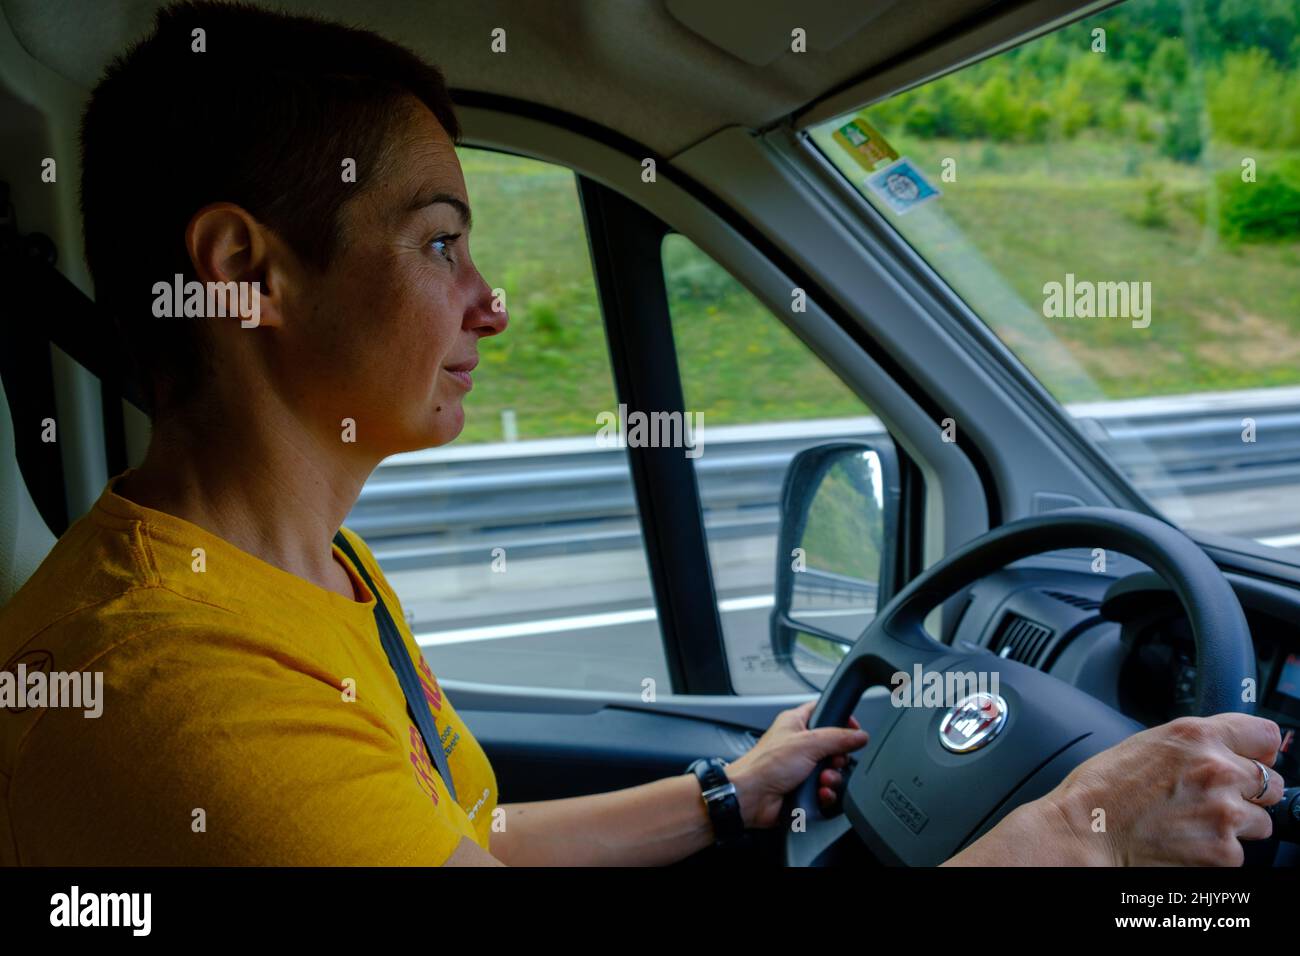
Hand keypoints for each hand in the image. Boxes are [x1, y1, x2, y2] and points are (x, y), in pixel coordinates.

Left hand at [724, 700, 868, 829]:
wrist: (750, 798)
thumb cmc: (765, 765)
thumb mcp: (807, 743)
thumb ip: (837, 738)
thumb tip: (860, 736)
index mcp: (795, 723)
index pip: (824, 711)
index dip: (841, 718)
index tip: (854, 729)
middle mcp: (798, 744)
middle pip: (833, 746)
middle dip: (838, 757)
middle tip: (832, 761)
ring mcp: (801, 767)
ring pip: (831, 770)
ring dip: (832, 778)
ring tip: (822, 780)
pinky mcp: (803, 788)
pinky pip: (825, 790)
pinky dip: (826, 793)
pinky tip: (820, 793)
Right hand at [1042, 713, 1284, 865]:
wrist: (1084, 832)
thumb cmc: (1103, 789)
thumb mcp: (1148, 743)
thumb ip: (1195, 744)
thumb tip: (1231, 751)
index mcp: (1196, 735)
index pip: (1265, 736)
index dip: (1258, 751)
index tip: (1252, 760)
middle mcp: (1217, 770)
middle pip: (1270, 782)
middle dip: (1249, 793)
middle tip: (1214, 800)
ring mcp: (1225, 813)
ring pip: (1260, 822)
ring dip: (1235, 825)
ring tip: (1192, 823)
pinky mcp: (1223, 851)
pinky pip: (1238, 852)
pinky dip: (1216, 851)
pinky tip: (1184, 841)